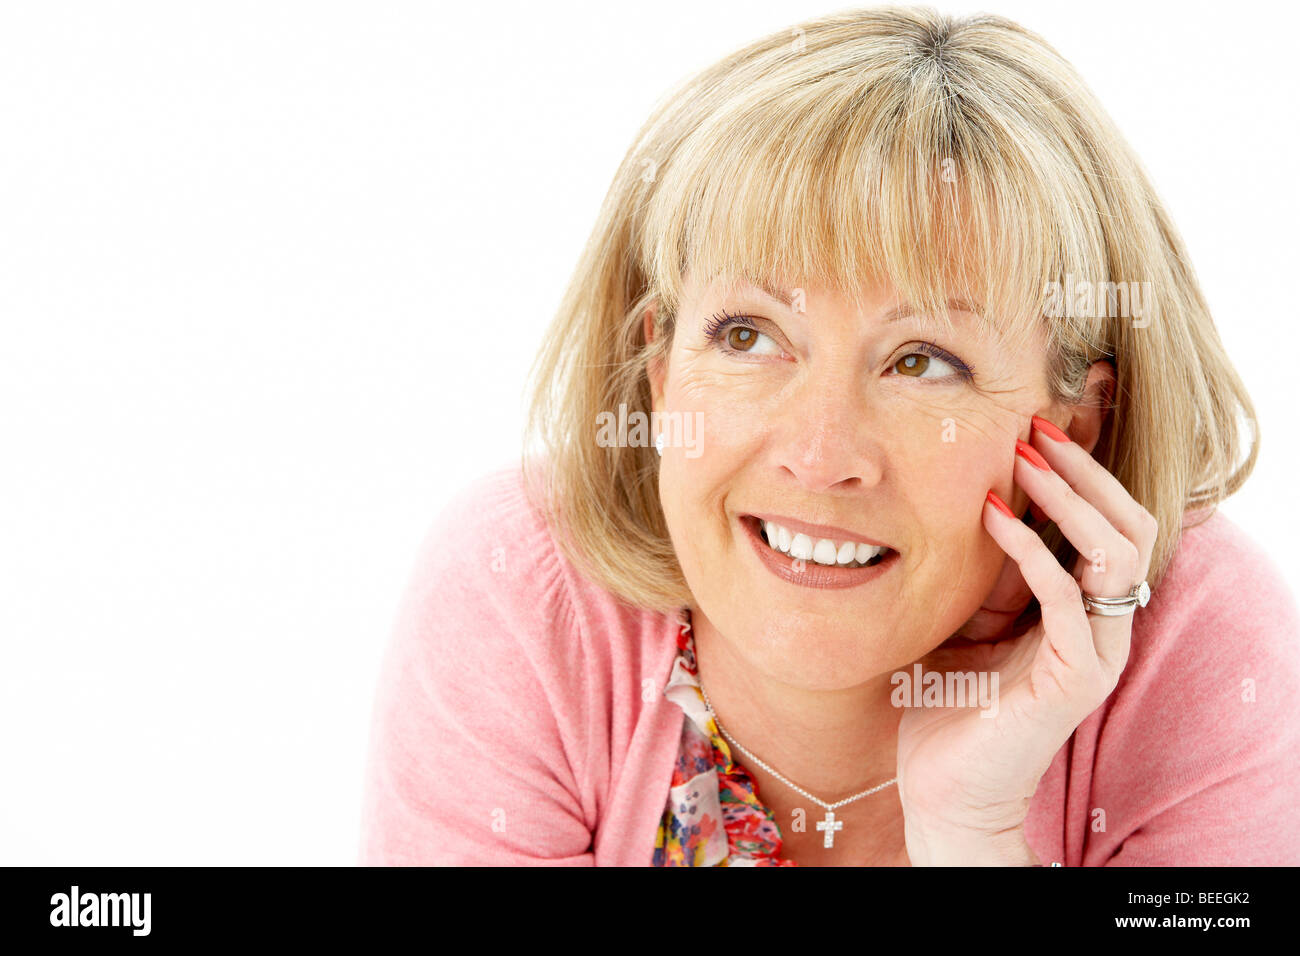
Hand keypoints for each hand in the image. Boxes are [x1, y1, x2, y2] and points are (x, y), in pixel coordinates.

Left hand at [896, 414, 1158, 864]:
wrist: (943, 790)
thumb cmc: (947, 707)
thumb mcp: (966, 620)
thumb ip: (986, 573)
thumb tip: (978, 501)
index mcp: (1082, 610)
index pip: (1107, 524)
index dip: (1078, 473)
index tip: (1030, 427)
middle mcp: (1102, 626)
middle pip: (1131, 525)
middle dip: (1086, 470)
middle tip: (1036, 427)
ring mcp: (1096, 651)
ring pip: (1119, 552)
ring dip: (1072, 497)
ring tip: (1025, 459)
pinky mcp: (1076, 678)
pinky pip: (1068, 597)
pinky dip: (1033, 549)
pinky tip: (993, 517)